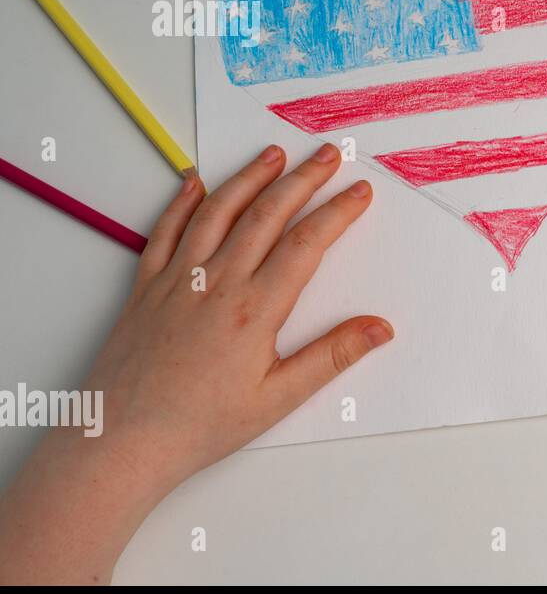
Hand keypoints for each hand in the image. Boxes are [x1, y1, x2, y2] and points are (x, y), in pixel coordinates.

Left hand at [0, 143, 391, 582]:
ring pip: (218, 213)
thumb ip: (331, 357)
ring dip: (249, 178)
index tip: (359, 191)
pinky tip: (195, 182)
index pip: (306, 245)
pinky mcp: (145, 288)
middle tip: (326, 155)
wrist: (120, 439)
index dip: (336, 213)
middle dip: (302, 180)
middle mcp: (216, 283)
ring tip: (273, 153)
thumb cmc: (199, 425)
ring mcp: (177, 280)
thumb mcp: (277, 399)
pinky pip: (165, 232)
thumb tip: (379, 328)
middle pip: (267, 215)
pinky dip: (181, 203)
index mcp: (254, 310)